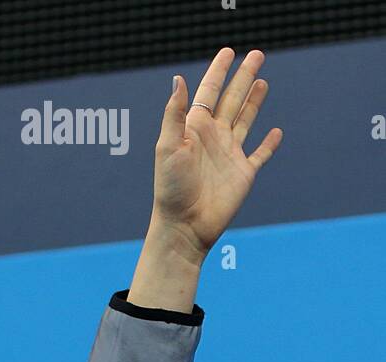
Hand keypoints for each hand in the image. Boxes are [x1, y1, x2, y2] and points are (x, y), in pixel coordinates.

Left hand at [150, 48, 282, 260]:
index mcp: (195, 129)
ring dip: (254, 102)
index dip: (219, 71)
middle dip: (243, 77)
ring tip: (262, 82)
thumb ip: (174, 114)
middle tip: (256, 55)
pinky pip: (260, 154)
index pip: (209, 92)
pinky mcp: (243, 174)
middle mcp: (213, 138)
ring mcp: (229, 155)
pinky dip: (269, 144)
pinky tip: (276, 132)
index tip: (228, 52)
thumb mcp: (167, 147)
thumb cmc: (171, 189)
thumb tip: (179, 79)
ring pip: (246, 120)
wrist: (184, 226)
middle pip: (232, 99)